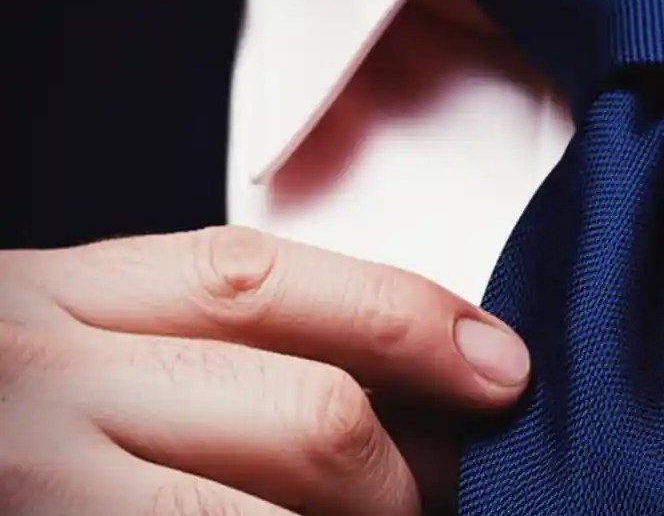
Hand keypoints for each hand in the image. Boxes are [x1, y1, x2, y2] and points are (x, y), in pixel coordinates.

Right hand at [0, 227, 529, 514]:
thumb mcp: (66, 343)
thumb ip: (201, 341)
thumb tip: (412, 376)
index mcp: (56, 298)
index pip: (268, 282)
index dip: (412, 319)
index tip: (503, 366)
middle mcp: (38, 382)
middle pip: (308, 414)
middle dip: (409, 474)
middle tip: (442, 501)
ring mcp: (33, 486)